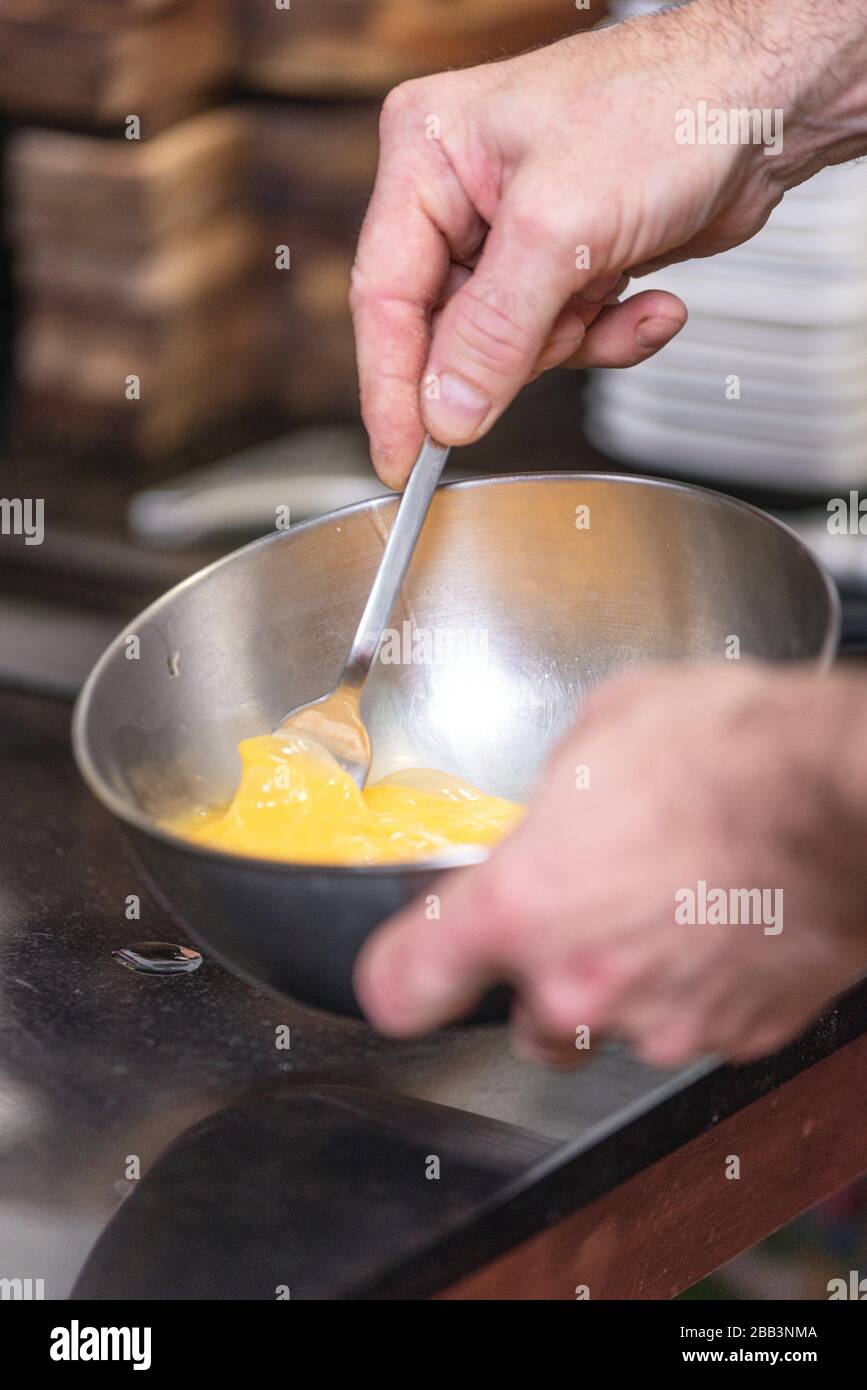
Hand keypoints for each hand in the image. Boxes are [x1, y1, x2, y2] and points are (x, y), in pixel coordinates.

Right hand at [350, 0, 866, 486]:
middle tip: (559, 336)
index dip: (390, 388)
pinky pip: (562, 337)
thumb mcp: (561, 229)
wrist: (768, 104)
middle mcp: (461, 194)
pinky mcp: (565, 261)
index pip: (385, 296)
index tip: (399, 459)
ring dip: (572, 338)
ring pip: (509, 346)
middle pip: (448, 329)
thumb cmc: (669, 108)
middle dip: (513, 351)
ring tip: (611, 290)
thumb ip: (493, 332)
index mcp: (429, 156)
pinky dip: (608, 335)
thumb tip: (445, 409)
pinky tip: (647, 304)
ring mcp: (514, 232)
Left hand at [355, 664, 866, 1066]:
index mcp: (522, 905)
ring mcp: (660, 1022)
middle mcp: (580, 983)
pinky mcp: (732, 1037)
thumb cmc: (731, 751)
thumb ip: (550, 798)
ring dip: (620, 983)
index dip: (400, 978)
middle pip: (520, 1020)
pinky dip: (689, 988)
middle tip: (582, 909)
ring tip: (666, 902)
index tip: (407, 972)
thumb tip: (556, 811)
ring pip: (608, 1030)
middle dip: (540, 975)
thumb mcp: (600, 732)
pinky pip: (685, 1024)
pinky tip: (714, 921)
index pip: (404, 985)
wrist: (846, 795)